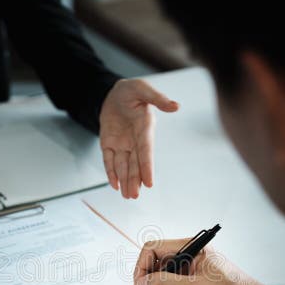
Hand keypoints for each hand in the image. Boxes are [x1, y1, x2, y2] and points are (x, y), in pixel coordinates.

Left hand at [99, 79, 178, 198]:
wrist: (114, 92)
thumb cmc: (132, 90)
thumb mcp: (143, 89)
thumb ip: (157, 99)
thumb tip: (175, 106)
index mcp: (144, 128)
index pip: (146, 151)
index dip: (147, 167)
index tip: (149, 183)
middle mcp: (134, 139)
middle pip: (135, 163)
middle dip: (134, 179)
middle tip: (134, 195)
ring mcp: (122, 143)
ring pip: (123, 165)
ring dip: (125, 180)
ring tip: (128, 195)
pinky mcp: (109, 143)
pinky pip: (109, 160)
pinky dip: (111, 172)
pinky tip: (114, 185)